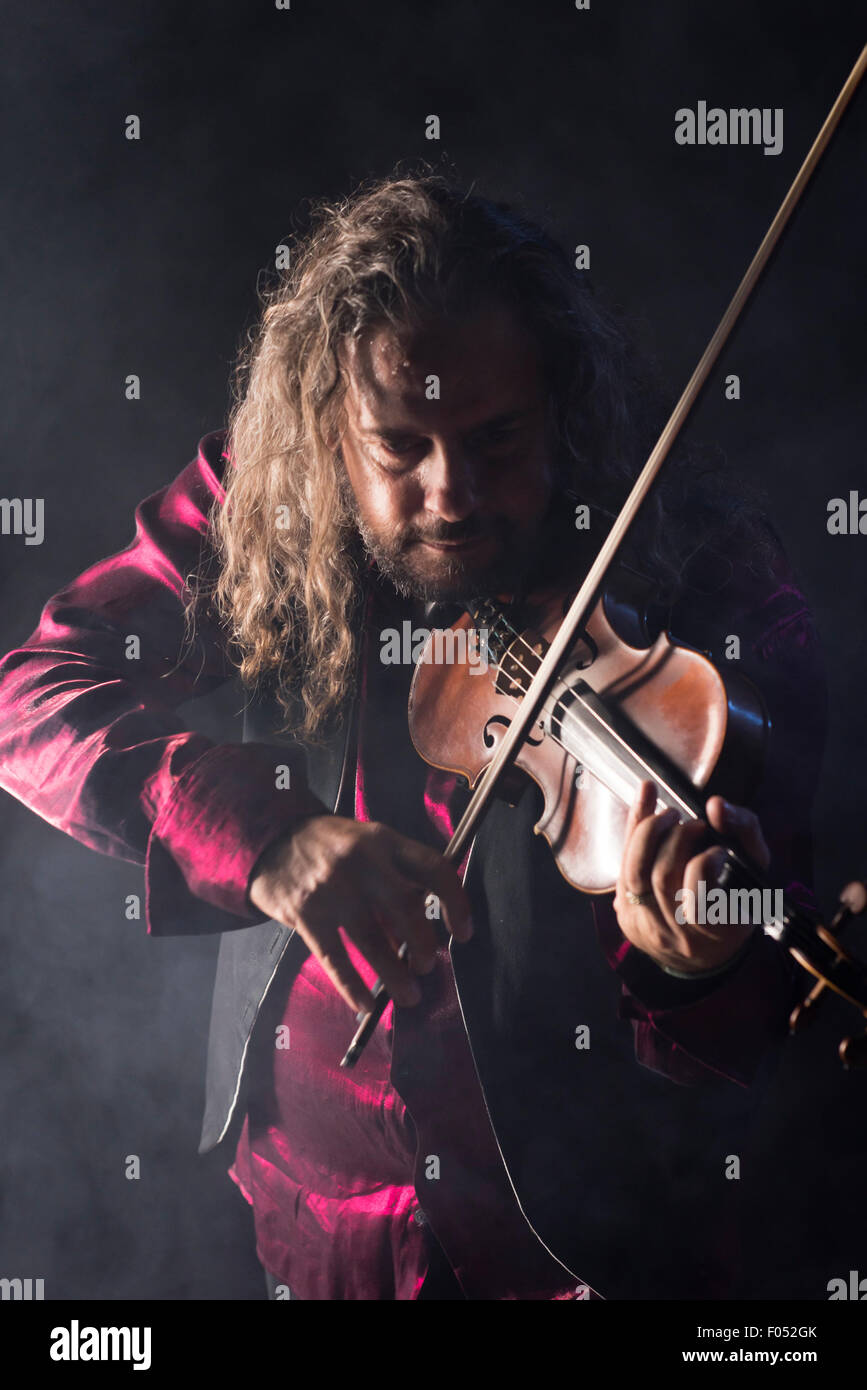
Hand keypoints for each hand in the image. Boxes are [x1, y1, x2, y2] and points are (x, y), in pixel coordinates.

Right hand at [248, 815, 471, 1013]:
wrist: (272, 838)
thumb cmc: (333, 845)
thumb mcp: (369, 842)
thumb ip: (396, 874)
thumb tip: (423, 927)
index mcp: (384, 840)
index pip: (433, 868)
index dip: (456, 903)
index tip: (465, 932)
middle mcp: (361, 862)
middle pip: (405, 907)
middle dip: (423, 944)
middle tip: (428, 966)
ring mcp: (332, 889)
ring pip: (372, 940)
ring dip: (395, 975)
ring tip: (409, 996)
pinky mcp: (305, 913)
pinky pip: (334, 957)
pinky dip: (352, 985)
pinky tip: (365, 1005)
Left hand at [613, 780, 770, 974]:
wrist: (706, 947)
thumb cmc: (736, 898)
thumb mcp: (754, 866)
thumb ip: (743, 830)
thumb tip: (715, 806)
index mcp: (721, 930)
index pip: (701, 900)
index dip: (705, 866)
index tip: (718, 850)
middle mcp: (680, 936)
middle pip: (663, 879)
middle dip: (677, 839)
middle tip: (693, 824)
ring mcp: (648, 928)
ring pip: (634, 873)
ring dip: (649, 833)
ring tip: (670, 817)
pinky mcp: (626, 917)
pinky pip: (622, 871)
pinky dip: (633, 836)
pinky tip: (648, 815)